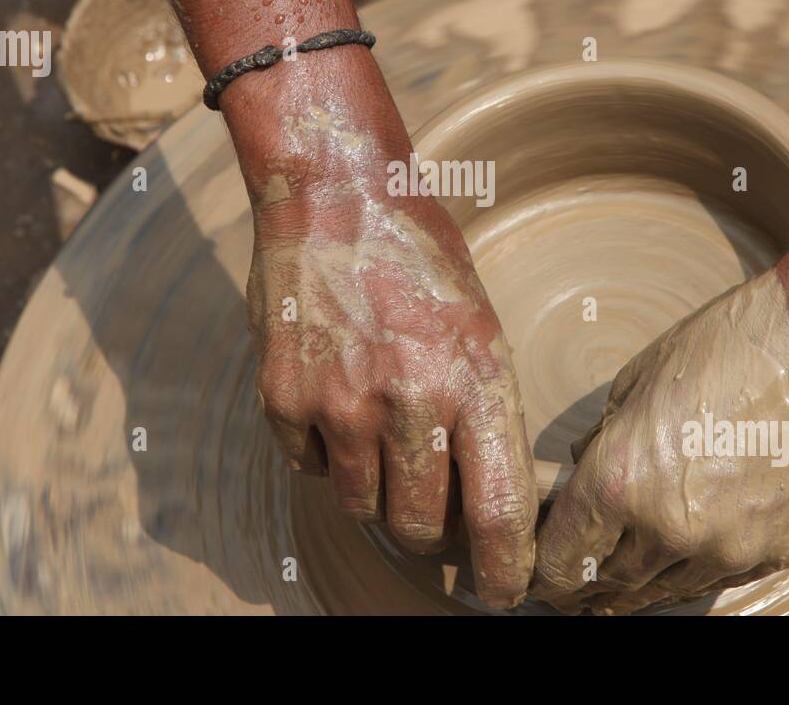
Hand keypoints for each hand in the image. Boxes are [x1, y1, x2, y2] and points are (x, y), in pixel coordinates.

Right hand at [245, 153, 537, 608]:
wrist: (335, 197)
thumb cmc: (420, 261)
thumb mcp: (481, 330)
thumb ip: (486, 416)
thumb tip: (489, 503)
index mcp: (477, 380)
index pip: (498, 513)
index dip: (504, 569)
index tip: (503, 591)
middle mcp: (409, 400)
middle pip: (420, 528)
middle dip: (431, 530)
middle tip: (433, 499)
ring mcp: (339, 403)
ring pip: (361, 505)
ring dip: (375, 486)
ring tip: (380, 426)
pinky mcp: (284, 397)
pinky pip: (308, 467)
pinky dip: (325, 450)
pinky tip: (336, 393)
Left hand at [530, 269, 788, 614]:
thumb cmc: (728, 348)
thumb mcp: (639, 380)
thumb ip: (605, 436)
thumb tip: (585, 463)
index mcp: (621, 480)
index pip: (564, 554)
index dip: (547, 570)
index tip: (541, 574)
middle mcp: (669, 528)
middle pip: (612, 582)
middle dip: (587, 589)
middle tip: (572, 592)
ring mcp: (727, 548)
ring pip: (667, 589)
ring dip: (639, 590)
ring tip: (620, 595)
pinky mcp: (776, 551)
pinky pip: (720, 578)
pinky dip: (694, 574)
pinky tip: (681, 568)